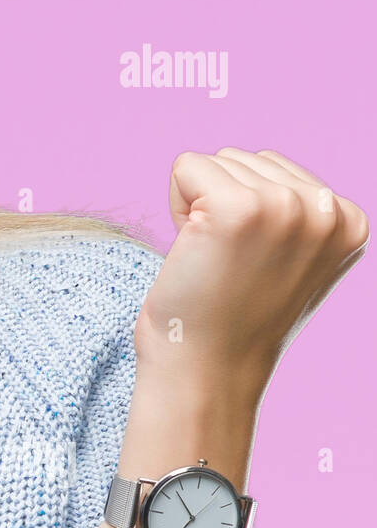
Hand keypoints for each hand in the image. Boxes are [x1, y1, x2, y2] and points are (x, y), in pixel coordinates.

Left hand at [135, 148, 368, 392]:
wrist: (205, 368)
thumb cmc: (233, 316)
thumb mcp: (293, 260)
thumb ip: (298, 216)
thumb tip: (274, 176)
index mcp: (350, 221)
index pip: (274, 169)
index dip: (247, 212)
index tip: (253, 263)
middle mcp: (328, 210)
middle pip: (244, 159)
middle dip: (220, 204)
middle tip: (227, 265)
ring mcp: (287, 207)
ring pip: (215, 161)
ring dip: (199, 207)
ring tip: (214, 261)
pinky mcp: (239, 208)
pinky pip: (186, 166)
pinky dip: (177, 205)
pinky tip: (194, 249)